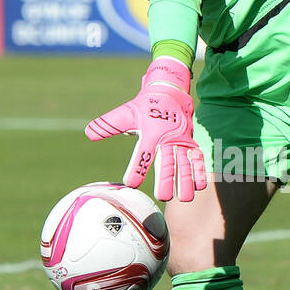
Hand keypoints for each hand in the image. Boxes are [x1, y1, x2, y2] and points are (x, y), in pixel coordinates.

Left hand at [85, 57, 206, 202]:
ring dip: (185, 181)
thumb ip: (108, 126)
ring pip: (184, 163)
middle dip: (166, 180)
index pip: (143, 154)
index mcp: (150, 133)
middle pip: (167, 162)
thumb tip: (89, 133)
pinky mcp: (190, 142)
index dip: (137, 169)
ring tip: (184, 199)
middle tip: (162, 197)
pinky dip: (199, 171)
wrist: (169, 91)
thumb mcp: (125, 113)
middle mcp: (167, 138)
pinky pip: (197, 158)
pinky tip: (199, 187)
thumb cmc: (144, 106)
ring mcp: (181, 141)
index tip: (131, 183)